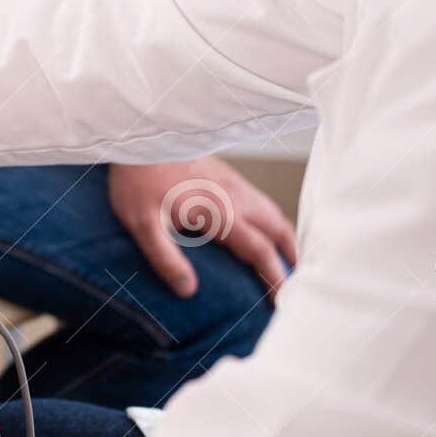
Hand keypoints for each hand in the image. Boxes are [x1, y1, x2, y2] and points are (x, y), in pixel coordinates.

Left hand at [107, 159, 296, 297]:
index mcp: (222, 213)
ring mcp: (233, 182)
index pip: (259, 251)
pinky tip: (262, 226)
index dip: (273, 278)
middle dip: (291, 257)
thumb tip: (188, 290)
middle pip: (278, 230)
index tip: (282, 301)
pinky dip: (272, 219)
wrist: (140, 135)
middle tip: (297, 282)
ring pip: (272, 212)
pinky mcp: (225, 173)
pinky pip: (260, 200)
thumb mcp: (143, 224)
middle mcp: (236, 197)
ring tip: (288, 258)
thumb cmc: (138, 180)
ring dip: (284, 237)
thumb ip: (165, 259)